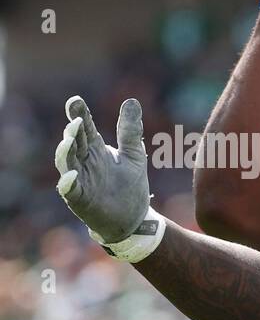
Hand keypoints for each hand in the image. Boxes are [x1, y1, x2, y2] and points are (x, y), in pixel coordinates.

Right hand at [54, 97, 150, 243]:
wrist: (134, 218)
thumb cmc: (129, 186)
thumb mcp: (134, 155)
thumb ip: (130, 130)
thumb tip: (132, 101)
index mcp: (95, 150)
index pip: (85, 129)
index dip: (79, 114)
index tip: (75, 101)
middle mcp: (84, 162)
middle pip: (73, 143)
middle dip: (73, 131)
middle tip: (77, 120)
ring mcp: (79, 180)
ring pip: (66, 163)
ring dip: (65, 152)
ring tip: (69, 140)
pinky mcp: (80, 199)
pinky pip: (69, 190)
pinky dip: (68, 183)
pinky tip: (71, 176)